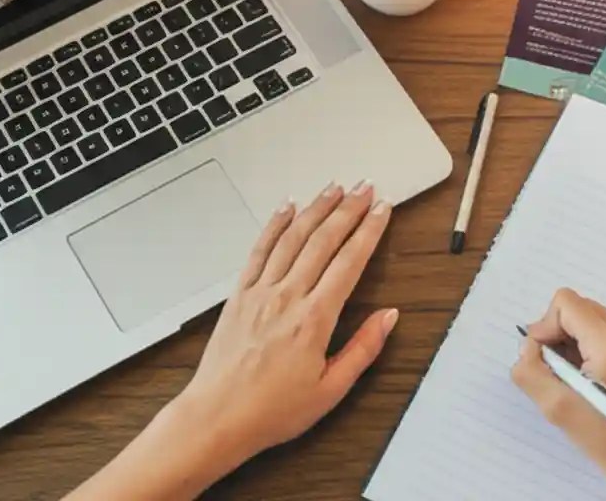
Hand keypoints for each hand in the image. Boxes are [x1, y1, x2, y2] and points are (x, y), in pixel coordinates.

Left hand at [69, 181, 396, 500]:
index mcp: (314, 320)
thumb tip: (389, 317)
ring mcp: (260, 292)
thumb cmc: (272, 411)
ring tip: (334, 188)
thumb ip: (363, 349)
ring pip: (293, 237)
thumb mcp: (330, 390)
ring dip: (316, 208)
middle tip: (365, 188)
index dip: (369, 231)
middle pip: (323, 240)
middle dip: (348, 209)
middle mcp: (287, 297)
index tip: (382, 210)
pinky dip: (276, 225)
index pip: (349, 262)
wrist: (217, 417)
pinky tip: (288, 208)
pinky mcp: (239, 295)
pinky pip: (260, 250)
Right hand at [512, 289, 605, 500]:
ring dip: (576, 341)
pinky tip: (593, 380)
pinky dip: (594, 347)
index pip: (567, 304)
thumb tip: (530, 346)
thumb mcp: (556, 407)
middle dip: (560, 334)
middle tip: (557, 371)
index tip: (542, 358)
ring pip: (596, 319)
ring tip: (576, 379)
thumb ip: (529, 369)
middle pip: (582, 308)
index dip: (545, 326)